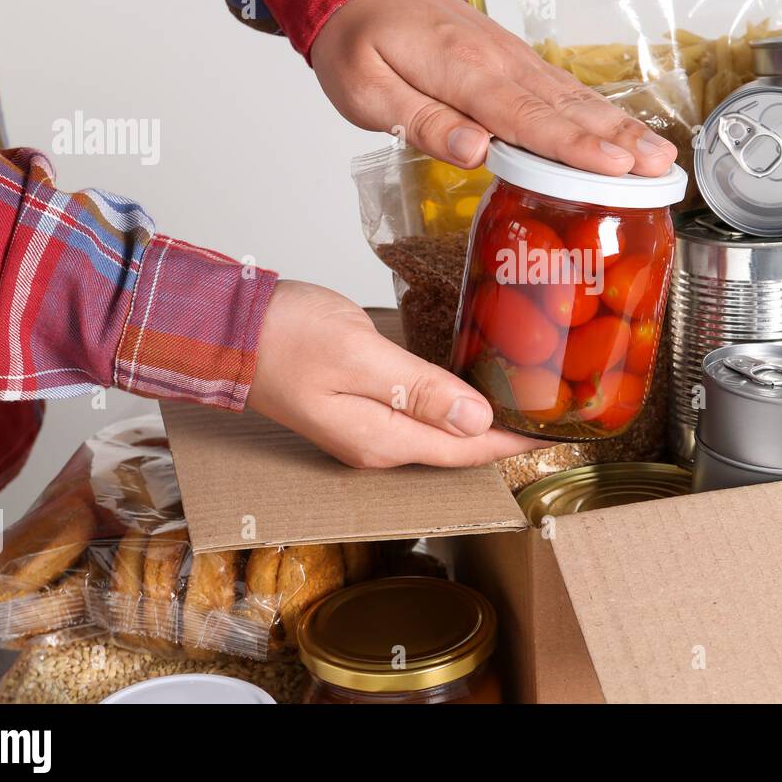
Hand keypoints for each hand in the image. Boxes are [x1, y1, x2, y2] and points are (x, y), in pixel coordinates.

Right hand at [247, 281, 542, 466]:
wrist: (220, 331)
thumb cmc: (282, 336)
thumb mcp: (359, 355)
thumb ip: (419, 390)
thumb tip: (477, 421)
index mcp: (383, 439)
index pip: (468, 450)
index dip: (516, 442)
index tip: (560, 432)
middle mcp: (377, 447)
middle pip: (458, 449)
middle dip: (506, 435)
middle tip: (553, 412)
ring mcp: (364, 432)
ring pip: (439, 434)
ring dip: (480, 421)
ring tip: (522, 401)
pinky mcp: (356, 410)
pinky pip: (418, 417)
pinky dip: (450, 406)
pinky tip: (467, 387)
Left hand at [311, 0, 678, 176]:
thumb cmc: (358, 42)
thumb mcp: (367, 91)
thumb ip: (423, 122)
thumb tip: (477, 153)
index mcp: (460, 70)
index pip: (525, 116)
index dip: (572, 146)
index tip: (614, 168)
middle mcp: (497, 61)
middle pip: (565, 108)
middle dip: (617, 140)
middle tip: (661, 169)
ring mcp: (511, 58)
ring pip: (573, 98)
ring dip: (620, 128)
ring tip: (661, 157)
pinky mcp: (515, 62)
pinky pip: (562, 91)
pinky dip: (599, 113)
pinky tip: (626, 136)